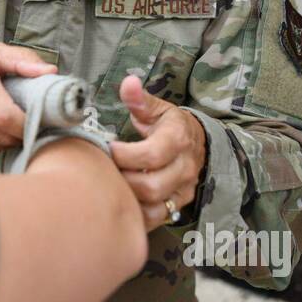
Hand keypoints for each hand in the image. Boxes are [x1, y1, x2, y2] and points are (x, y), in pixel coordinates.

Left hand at [110, 76, 206, 231]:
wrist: (197, 143)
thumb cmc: (170, 125)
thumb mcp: (157, 108)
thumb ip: (140, 99)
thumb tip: (128, 83)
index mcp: (177, 139)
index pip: (151, 154)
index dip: (123, 155)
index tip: (106, 148)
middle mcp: (184, 167)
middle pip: (152, 186)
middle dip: (123, 180)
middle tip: (104, 171)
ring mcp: (183, 189)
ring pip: (154, 206)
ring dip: (128, 199)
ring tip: (111, 185)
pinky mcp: (177, 204)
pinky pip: (156, 218)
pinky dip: (136, 215)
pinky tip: (121, 201)